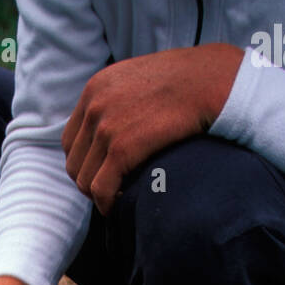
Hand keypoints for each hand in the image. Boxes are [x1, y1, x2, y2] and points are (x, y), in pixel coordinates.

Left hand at [62, 43, 243, 215]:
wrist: (212, 81)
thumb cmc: (189, 82)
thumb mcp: (143, 79)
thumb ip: (122, 99)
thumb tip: (120, 125)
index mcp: (95, 89)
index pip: (72, 141)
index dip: (86, 164)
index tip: (105, 175)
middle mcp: (94, 106)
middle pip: (75, 163)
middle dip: (92, 182)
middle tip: (115, 191)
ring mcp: (105, 127)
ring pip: (85, 181)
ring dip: (102, 196)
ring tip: (122, 197)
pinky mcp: (121, 148)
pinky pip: (101, 190)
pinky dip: (108, 204)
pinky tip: (123, 205)